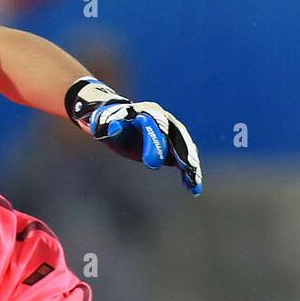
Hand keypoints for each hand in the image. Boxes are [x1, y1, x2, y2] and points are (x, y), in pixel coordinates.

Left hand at [65, 77, 202, 195]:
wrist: (120, 120)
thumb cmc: (109, 123)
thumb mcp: (104, 124)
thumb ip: (108, 125)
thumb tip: (112, 128)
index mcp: (145, 112)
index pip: (154, 125)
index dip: (154, 143)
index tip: (152, 164)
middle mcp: (163, 119)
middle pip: (176, 135)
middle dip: (180, 152)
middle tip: (185, 169)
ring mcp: (171, 131)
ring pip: (185, 146)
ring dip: (191, 163)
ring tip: (195, 182)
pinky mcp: (174, 145)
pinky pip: (184, 157)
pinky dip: (190, 171)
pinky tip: (193, 188)